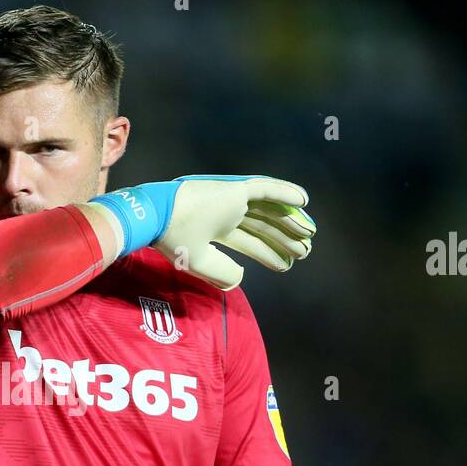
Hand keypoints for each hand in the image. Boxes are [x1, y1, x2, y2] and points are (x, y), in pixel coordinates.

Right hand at [157, 175, 314, 288]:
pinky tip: (303, 201)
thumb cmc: (173, 240)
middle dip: (283, 239)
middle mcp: (227, 213)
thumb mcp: (198, 263)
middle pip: (262, 226)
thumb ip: (221, 273)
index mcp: (216, 229)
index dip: (267, 253)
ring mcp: (231, 200)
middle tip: (303, 251)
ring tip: (308, 235)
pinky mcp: (235, 189)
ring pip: (268, 210)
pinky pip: (266, 189)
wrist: (158, 218)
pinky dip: (285, 193)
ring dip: (289, 221)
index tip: (285, 265)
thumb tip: (242, 276)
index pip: (248, 241)